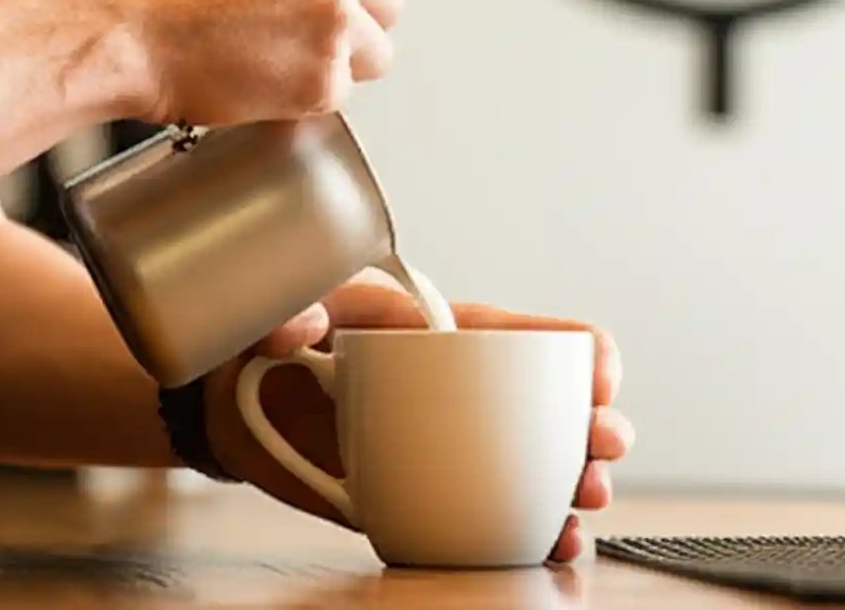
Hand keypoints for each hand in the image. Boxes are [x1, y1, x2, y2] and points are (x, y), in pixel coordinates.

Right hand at [98, 0, 402, 125]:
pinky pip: (340, 98)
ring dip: (335, 69)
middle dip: (354, 33)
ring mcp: (336, 20)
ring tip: (276, 69)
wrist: (120, 29)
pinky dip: (305, 103)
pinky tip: (261, 88)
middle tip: (302, 47)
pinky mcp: (326, 76)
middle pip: (386, 8)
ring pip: (374, 57)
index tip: (313, 14)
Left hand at [203, 281, 633, 562]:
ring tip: (587, 501)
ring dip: (578, 487)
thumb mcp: (300, 300)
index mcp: (460, 334)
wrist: (243, 396)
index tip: (596, 382)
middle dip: (596, 429)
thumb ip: (294, 306)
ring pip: (544, 469)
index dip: (585, 353)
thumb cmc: (290, 334)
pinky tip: (554, 543)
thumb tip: (299, 328)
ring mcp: (460, 449)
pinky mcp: (433, 495)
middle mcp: (474, 395)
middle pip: (561, 410)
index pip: (544, 336)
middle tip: (601, 447)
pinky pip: (496, 518)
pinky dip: (533, 535)